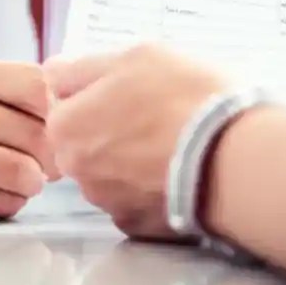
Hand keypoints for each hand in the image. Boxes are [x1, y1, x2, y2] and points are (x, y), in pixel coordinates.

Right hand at [0, 59, 58, 217]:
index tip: (60, 131)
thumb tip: (79, 115)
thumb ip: (32, 94)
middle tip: (49, 167)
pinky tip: (2, 195)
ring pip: (15, 170)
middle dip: (52, 157)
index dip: (61, 115)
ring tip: (29, 182)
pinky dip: (9, 203)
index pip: (39, 86)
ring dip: (33, 184)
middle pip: (33, 133)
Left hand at [45, 44, 227, 239]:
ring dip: (130, 162)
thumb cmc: (183, 96)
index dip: (98, 94)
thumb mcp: (134, 57)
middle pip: (86, 142)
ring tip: (171, 145)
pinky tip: (176, 174)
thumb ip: (83, 68)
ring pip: (110, 173)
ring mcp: (106, 202)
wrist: (233, 155)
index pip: (66, 104)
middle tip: (154, 116)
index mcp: (66, 126)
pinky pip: (135, 200)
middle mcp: (76, 170)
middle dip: (110, 130)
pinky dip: (149, 189)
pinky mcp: (138, 227)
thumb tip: (52, 75)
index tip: (130, 92)